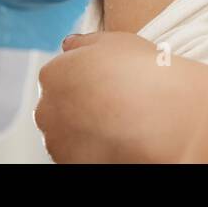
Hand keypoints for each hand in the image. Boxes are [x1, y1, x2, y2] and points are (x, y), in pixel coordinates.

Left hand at [34, 30, 207, 162]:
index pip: (58, 75)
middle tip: (111, 103)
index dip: (84, 77)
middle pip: (57, 105)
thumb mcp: (114, 41)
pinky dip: (92, 149)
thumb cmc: (141, 75)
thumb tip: (70, 45)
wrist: (160, 118)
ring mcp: (57, 141)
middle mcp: (47, 109)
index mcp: (53, 74)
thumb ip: (85, 42)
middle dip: (77, 104)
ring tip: (118, 123)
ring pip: (65, 133)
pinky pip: (78, 154)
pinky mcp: (70, 164)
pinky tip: (117, 139)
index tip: (104, 81)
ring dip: (83, 128)